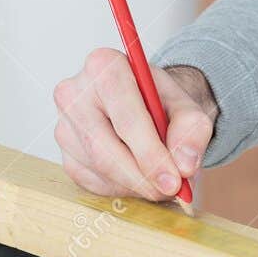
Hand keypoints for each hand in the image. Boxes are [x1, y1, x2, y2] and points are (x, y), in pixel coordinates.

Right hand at [53, 50, 217, 200]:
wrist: (147, 104)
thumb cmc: (162, 102)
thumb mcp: (188, 107)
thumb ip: (192, 130)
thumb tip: (184, 166)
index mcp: (104, 66)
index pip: (125, 117)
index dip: (150, 153)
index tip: (173, 181)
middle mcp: (74, 92)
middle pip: (104, 149)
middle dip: (141, 177)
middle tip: (170, 190)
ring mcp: (64, 125)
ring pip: (98, 170)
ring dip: (134, 185)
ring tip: (161, 181)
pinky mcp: (65, 154)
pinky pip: (91, 183)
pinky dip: (121, 188)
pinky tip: (139, 177)